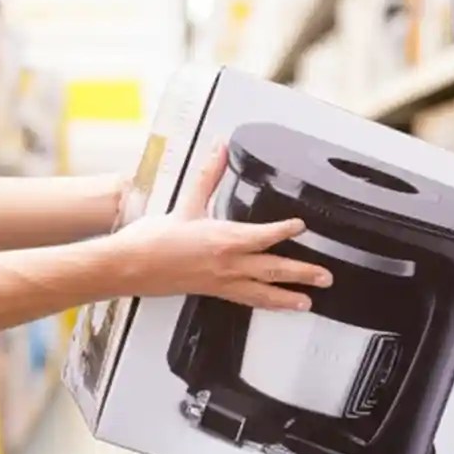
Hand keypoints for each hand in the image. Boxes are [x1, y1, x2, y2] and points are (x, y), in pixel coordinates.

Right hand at [109, 143, 331, 309]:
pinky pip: (246, 300)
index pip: (261, 234)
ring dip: (287, 297)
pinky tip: (276, 305)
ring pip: (262, 292)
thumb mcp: (186, 202)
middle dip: (302, 273)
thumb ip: (208, 175)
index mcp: (221, 239)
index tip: (301, 226)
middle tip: (325, 277)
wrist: (128, 266)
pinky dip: (266, 303)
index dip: (284, 230)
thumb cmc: (153, 238)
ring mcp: (221, 281)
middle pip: (272, 269)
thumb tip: (219, 148)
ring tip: (308, 302)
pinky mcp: (214, 291)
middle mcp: (226, 263)